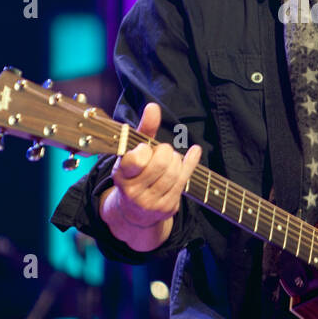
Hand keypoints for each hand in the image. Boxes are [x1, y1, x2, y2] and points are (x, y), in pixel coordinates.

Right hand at [101, 103, 200, 249]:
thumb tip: (153, 107)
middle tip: (162, 152)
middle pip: (161, 163)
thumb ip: (144, 129)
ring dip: (176, 159)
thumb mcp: (133, 152)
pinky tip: (195, 151)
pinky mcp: (167, 208)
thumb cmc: (135, 173)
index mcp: (121, 175)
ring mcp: (151, 202)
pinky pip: (184, 180)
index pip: (136, 159)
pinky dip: (191, 162)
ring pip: (174, 172)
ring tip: (170, 159)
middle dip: (166, 151)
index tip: (145, 149)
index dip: (145, 150)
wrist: (133, 212)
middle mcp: (133, 191)